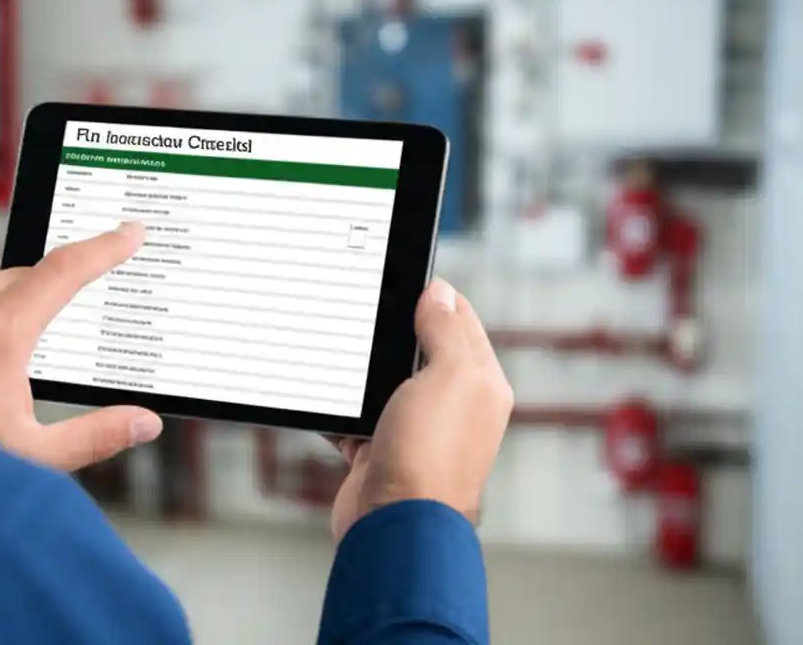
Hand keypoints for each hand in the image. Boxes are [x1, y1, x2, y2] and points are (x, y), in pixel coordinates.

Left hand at [0, 222, 163, 471]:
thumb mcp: (31, 456)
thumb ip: (96, 436)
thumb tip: (145, 423)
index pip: (65, 271)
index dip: (105, 248)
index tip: (130, 233)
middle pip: (29, 281)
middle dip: (54, 301)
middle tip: (60, 344)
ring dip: (10, 313)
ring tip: (0, 373)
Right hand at [330, 278, 513, 540]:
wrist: (393, 525)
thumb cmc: (429, 456)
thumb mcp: (448, 376)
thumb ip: (446, 331)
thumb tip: (440, 291)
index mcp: (480, 384)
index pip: (461, 321)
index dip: (434, 296)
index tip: (403, 276)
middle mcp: (451, 407)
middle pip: (420, 349)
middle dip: (394, 328)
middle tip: (365, 305)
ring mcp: (414, 431)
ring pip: (384, 383)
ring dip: (363, 369)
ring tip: (340, 346)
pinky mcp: (378, 451)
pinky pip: (354, 417)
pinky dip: (339, 408)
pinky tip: (322, 394)